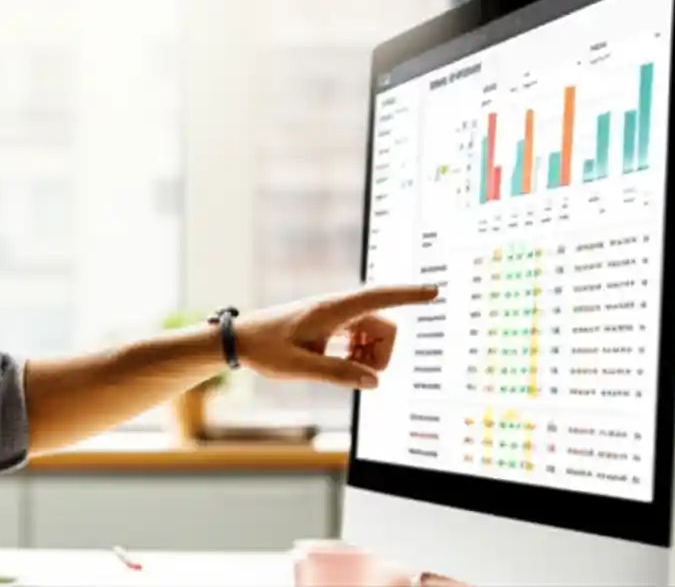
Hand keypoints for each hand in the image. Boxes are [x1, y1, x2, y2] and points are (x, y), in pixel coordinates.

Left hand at [232, 284, 438, 388]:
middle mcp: (338, 308)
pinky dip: (359, 353)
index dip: (408, 295)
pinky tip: (341, 363)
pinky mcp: (331, 324)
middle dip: (381, 354)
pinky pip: (361, 337)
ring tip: (342, 369)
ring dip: (369, 356)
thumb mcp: (300, 367)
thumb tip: (375, 381)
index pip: (379, 297)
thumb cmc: (266, 350)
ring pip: (375, 334)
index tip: (434, 292)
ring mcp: (336, 315)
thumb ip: (337, 374)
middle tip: (356, 375)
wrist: (240, 340)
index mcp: (332, 310)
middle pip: (384, 327)